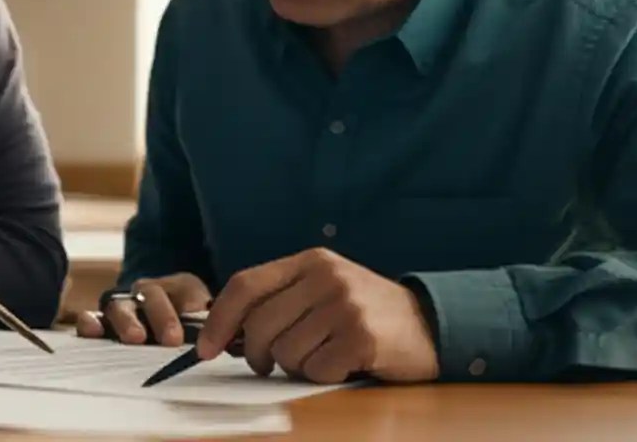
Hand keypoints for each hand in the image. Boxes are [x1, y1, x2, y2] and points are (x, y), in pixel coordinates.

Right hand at [75, 273, 211, 346]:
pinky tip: (92, 331)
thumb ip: (209, 325)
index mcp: (180, 288)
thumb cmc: (188, 329)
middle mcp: (148, 292)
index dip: (189, 307)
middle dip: (162, 316)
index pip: (184, 291)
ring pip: (121, 304)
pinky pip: (93, 317)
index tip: (185, 333)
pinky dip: (91, 322)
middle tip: (171, 340)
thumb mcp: (205, 322)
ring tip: (134, 338)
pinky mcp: (103, 321)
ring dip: (128, 321)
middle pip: (152, 295)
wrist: (166, 326)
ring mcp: (124, 306)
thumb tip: (216, 335)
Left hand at [197, 248, 437, 383]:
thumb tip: (225, 334)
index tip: (206, 349)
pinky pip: (317, 370)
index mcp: (309, 261)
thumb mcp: (322, 291)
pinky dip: (325, 376)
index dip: (219, 320)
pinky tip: (344, 364)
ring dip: (298, 367)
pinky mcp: (362, 336)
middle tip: (272, 363)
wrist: (430, 324)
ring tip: (323, 356)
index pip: (245, 285)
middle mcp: (326, 276)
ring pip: (286, 352)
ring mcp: (345, 304)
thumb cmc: (363, 313)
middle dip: (257, 355)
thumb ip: (280, 301)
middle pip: (260, 325)